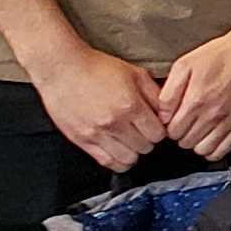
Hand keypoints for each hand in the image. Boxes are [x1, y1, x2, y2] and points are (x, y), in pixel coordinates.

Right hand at [35, 39, 174, 171]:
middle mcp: (114, 122)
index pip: (158, 134)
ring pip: (128, 159)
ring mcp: (96, 133)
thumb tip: (168, 115)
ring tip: (129, 140)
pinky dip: (117, 160)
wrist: (62, 68)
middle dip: (147, 140)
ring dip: (133, 151)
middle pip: (145, 148)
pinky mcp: (81, 140)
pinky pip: (106, 162)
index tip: (155, 126)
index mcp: (130, 105)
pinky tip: (118, 149)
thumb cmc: (97, 68)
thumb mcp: (135, 74)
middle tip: (141, 131)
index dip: (160, 131)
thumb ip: (156, 95)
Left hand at [156, 20, 230, 159]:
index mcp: (196, 100)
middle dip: (181, 134)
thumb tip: (162, 115)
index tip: (172, 119)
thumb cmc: (222, 54)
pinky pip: (225, 149)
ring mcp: (230, 120)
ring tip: (196, 130)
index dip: (168, 126)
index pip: (172, 131)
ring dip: (196, 142)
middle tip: (184, 122)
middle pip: (186, 142)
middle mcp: (213, 114)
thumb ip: (168, 92)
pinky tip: (210, 138)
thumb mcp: (185, 64)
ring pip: (204, 149)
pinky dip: (214, 149)